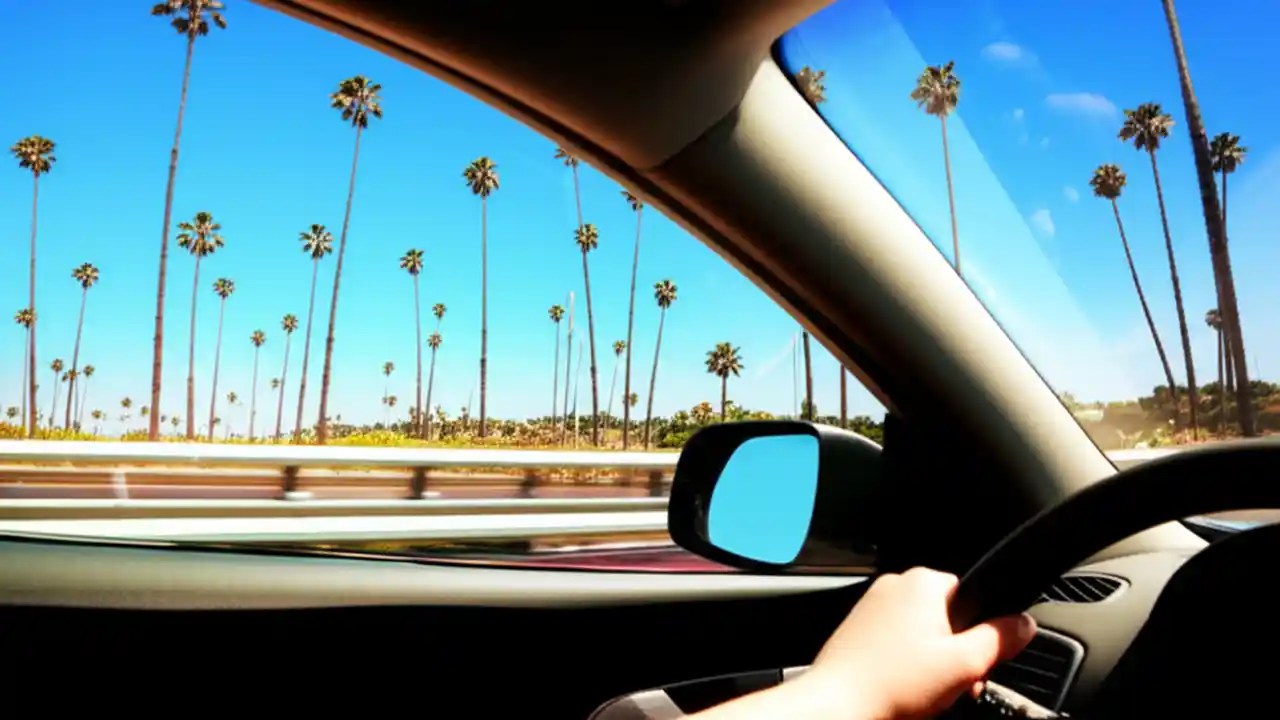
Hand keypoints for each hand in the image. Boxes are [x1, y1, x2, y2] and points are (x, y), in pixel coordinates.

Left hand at [805, 567, 1036, 718]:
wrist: (837, 706)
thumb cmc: (894, 683)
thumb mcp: (964, 664)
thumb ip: (1000, 639)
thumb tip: (1024, 623)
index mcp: (922, 582)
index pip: (973, 596)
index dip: (982, 634)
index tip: (977, 663)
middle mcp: (895, 586)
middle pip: (948, 618)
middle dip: (957, 654)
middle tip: (954, 685)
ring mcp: (872, 607)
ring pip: (923, 633)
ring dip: (934, 662)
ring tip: (926, 692)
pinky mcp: (858, 630)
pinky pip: (897, 643)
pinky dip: (907, 665)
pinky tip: (904, 689)